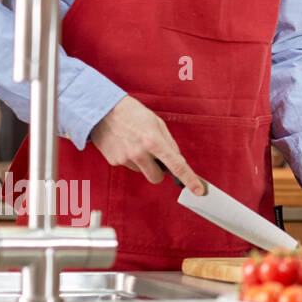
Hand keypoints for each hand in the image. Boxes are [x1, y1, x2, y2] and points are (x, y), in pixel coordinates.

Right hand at [90, 95, 204, 195]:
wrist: (103, 110)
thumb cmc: (133, 114)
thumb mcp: (158, 124)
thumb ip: (169, 143)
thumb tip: (177, 160)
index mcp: (154, 142)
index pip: (177, 165)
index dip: (189, 179)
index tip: (198, 190)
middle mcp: (139, 153)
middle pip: (157, 178)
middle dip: (160, 171)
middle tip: (156, 156)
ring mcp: (125, 159)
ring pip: (143, 172)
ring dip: (145, 164)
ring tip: (137, 144)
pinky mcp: (114, 162)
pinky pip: (130, 167)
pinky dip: (132, 160)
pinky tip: (127, 145)